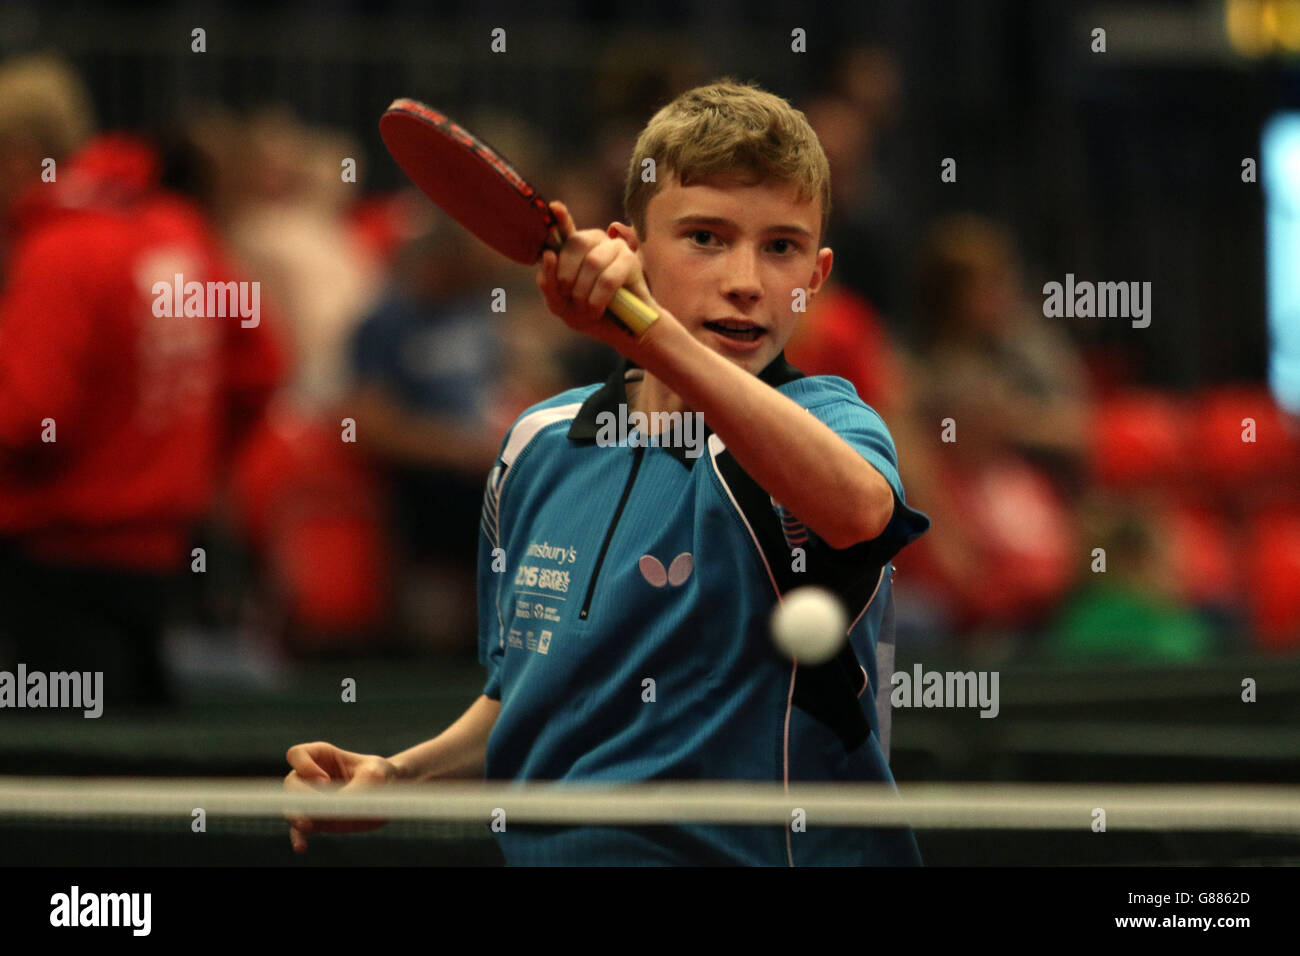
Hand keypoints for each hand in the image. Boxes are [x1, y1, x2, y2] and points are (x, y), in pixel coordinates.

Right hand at [283, 741, 397, 853]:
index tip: (325, 781)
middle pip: (291, 784)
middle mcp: (310, 777)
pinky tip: (301, 847)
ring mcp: (311, 800)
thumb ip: (352, 790)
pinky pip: (300, 830)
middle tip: (320, 806)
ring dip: (298, 818)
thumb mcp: (373, 775)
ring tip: (308, 826)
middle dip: (301, 797)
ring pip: (293, 808)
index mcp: (321, 756)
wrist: (389, 793)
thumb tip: (332, 809)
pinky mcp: (317, 820)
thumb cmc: (380, 774)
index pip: (297, 755)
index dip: (305, 767)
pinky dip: (299, 838)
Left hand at [535, 200, 664, 350]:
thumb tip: (548, 255)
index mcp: (574, 248)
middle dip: (566, 275)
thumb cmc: (589, 314)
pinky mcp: (631, 260)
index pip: (565, 228)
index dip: (561, 218)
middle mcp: (594, 242)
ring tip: (587, 309)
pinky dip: (598, 299)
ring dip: (583, 293)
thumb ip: (548, 284)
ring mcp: (614, 247)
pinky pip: (608, 278)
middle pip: (575, 243)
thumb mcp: (559, 304)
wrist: (621, 330)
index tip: (554, 207)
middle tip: (570, 296)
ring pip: (592, 262)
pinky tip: (598, 308)